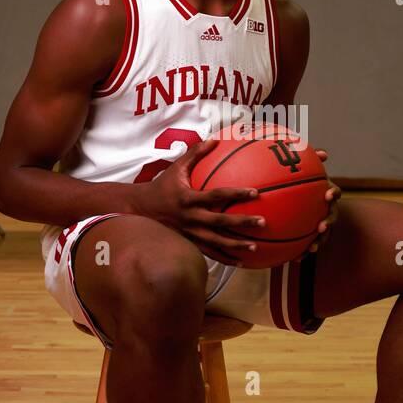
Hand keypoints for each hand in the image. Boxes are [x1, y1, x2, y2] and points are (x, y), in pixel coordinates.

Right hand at [134, 138, 265, 266]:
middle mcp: (190, 218)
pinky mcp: (188, 243)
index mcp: (188, 198)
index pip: (216, 196)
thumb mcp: (176, 168)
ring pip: (215, 243)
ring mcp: (189, 233)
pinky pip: (209, 253)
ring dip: (236, 246)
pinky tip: (241, 262)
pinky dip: (225, 259)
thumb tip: (215, 139)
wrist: (140, 210)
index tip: (255, 193)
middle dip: (242, 223)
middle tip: (262, 222)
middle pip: (220, 222)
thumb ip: (195, 154)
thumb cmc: (162, 186)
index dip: (236, 194)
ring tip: (255, 248)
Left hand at [294, 148, 340, 261]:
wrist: (301, 201)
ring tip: (311, 249)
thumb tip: (323, 152)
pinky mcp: (313, 235)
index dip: (333, 193)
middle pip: (332, 217)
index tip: (328, 195)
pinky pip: (310, 244)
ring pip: (324, 235)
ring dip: (319, 242)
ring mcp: (323, 223)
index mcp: (327, 193)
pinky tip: (294, 259)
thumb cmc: (303, 182)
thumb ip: (310, 162)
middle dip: (327, 223)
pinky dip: (303, 252)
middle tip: (320, 227)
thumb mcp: (305, 171)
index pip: (335, 192)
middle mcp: (328, 209)